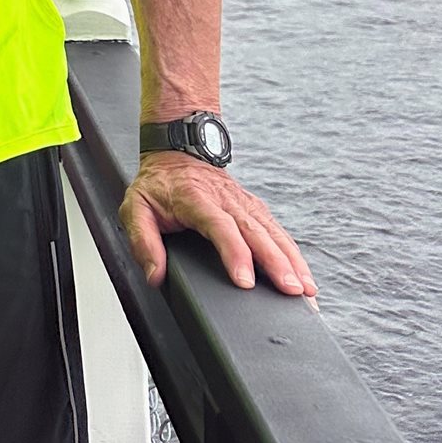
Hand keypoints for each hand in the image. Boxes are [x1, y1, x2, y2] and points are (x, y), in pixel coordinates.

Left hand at [120, 152, 316, 299]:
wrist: (177, 152)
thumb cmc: (158, 184)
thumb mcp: (135, 206)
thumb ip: (143, 240)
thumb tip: (155, 274)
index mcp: (196, 199)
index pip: (219, 227)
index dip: (235, 253)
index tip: (245, 281)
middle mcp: (226, 200)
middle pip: (255, 232)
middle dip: (276, 263)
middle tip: (291, 290)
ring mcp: (245, 203)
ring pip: (273, 232)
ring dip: (292, 261)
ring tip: (306, 290)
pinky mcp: (255, 209)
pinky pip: (278, 232)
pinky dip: (294, 255)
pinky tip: (305, 277)